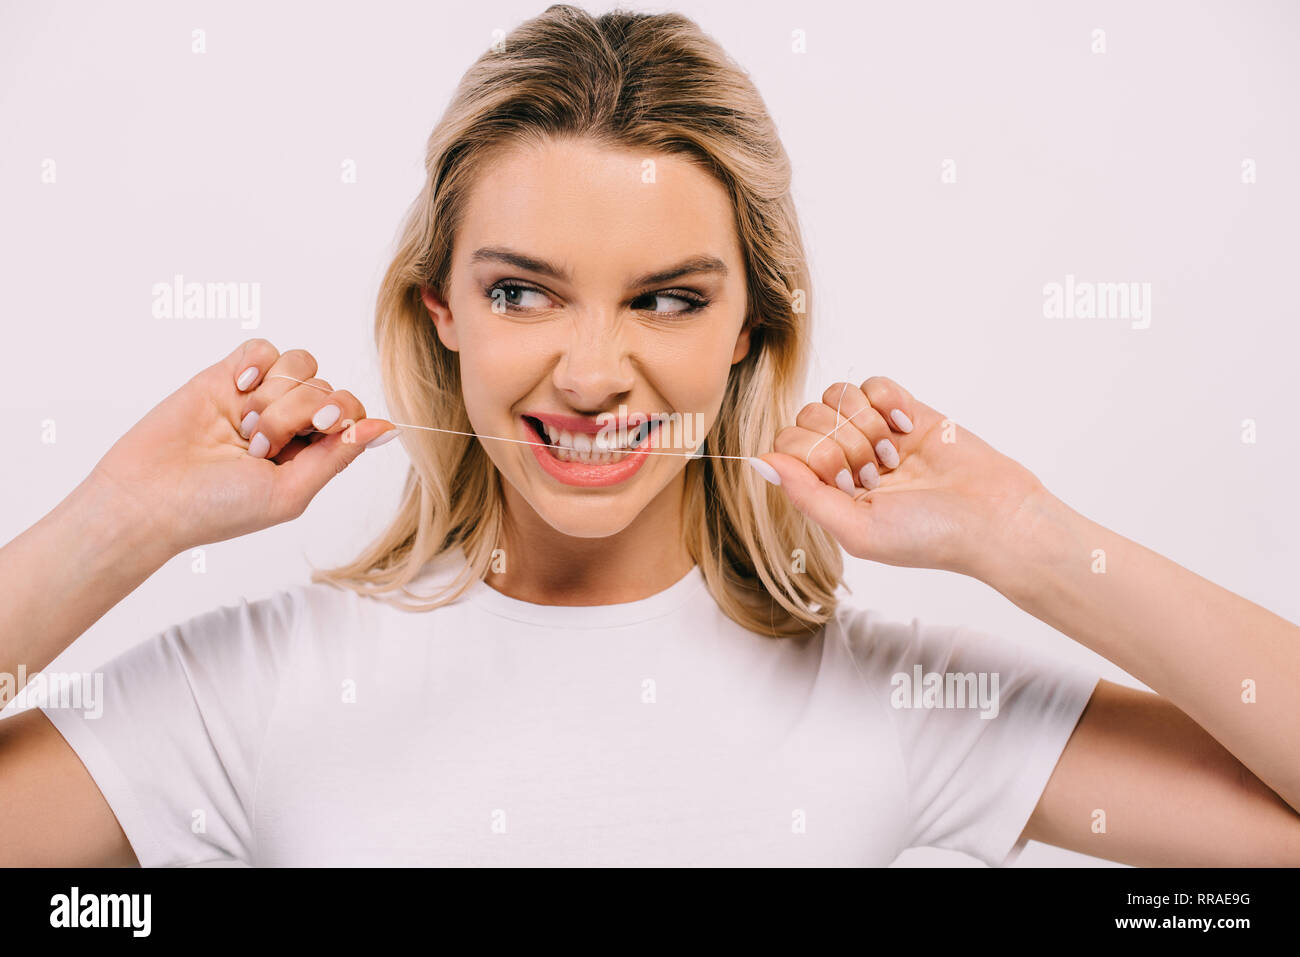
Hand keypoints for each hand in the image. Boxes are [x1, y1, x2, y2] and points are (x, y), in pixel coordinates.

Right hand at [85, 338, 396, 557]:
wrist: (148, 497)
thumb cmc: (217, 508)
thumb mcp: (290, 491)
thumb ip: (338, 456)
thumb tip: (388, 428)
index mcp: (312, 453)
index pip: (351, 413)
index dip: (341, 413)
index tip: (319, 428)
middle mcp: (292, 423)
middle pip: (325, 388)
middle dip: (297, 413)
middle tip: (260, 446)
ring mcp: (259, 398)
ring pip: (300, 364)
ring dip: (276, 393)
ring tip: (244, 427)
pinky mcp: (226, 377)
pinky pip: (263, 348)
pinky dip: (257, 364)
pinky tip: (238, 390)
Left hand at [752, 376, 1049, 580]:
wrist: (993, 516)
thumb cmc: (928, 536)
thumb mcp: (857, 529)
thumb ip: (805, 495)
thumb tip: (760, 460)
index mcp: (826, 490)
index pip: (787, 447)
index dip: (812, 457)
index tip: (850, 483)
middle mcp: (844, 458)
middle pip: (808, 418)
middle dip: (842, 443)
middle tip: (877, 473)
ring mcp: (873, 431)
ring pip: (836, 396)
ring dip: (865, 423)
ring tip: (895, 454)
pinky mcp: (904, 409)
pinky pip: (872, 383)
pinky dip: (886, 401)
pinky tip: (907, 428)